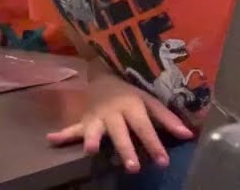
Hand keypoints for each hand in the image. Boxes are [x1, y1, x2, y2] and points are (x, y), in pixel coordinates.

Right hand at [47, 73, 194, 172]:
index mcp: (131, 106)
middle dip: (125, 149)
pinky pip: (73, 127)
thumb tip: (187, 135)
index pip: (144, 127)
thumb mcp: (149, 100)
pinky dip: (62, 134)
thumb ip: (166, 118)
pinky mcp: (84, 119)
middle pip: (119, 132)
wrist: (102, 73)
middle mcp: (112, 112)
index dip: (154, 144)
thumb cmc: (130, 92)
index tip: (163, 161)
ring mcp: (95, 116)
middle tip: (132, 167)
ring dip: (91, 139)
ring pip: (94, 129)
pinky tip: (51, 139)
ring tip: (89, 150)